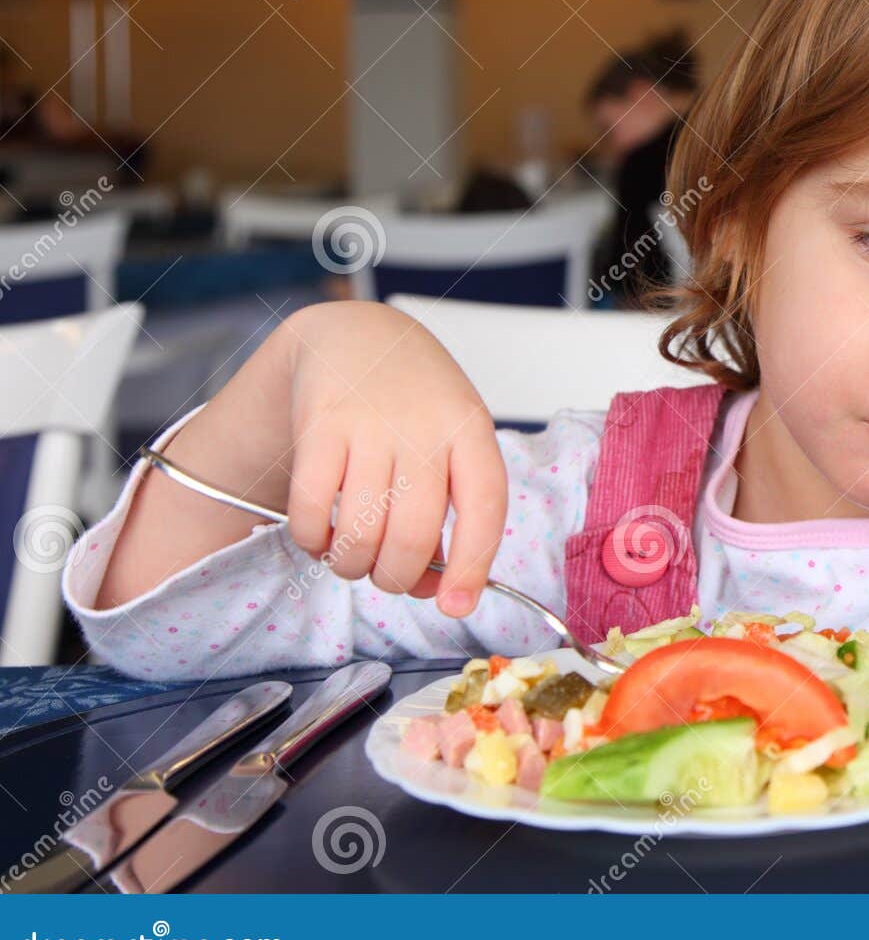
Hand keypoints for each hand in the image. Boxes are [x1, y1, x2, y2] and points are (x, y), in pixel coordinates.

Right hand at [278, 301, 507, 616]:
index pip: (486, 507)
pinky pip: (312, 510)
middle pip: (415, 534)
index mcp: (472, 431)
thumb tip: (437, 593)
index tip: (458, 606)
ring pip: (362, 532)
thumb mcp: (450, 445)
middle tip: (387, 575)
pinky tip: (320, 535)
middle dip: (397, 578)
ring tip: (352, 557)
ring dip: (353, 566)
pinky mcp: (318, 424)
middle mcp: (425, 426)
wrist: (356, 334)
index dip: (473, 566)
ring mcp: (371, 423)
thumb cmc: (414, 406)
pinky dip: (313, 541)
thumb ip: (449, 517)